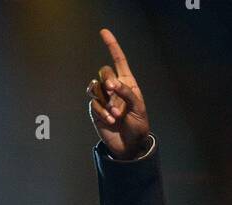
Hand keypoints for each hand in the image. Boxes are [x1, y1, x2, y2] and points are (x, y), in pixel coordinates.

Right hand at [87, 28, 150, 160]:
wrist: (130, 146)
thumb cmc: (138, 126)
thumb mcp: (138, 109)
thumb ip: (127, 93)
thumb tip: (113, 84)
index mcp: (127, 83)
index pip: (119, 60)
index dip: (112, 46)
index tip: (104, 32)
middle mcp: (114, 88)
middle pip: (104, 71)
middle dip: (108, 80)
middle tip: (113, 91)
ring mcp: (104, 98)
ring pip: (96, 86)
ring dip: (105, 100)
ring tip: (116, 116)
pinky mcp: (96, 109)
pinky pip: (93, 102)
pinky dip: (101, 111)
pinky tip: (110, 121)